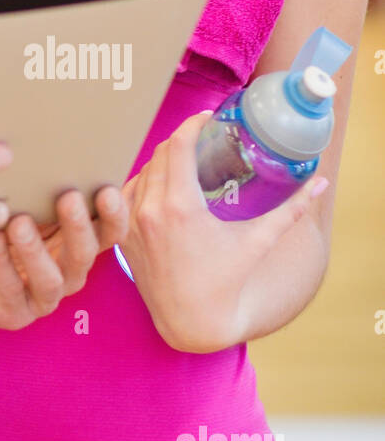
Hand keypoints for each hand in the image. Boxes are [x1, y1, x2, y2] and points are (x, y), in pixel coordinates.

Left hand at [0, 184, 127, 327]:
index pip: (108, 231)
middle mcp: (66, 272)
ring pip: (52, 280)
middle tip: (68, 197)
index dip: (113, 214)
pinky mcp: (13, 313)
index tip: (107, 189)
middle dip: (79, 227)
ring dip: (36, 250)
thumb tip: (50, 137)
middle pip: (85, 255)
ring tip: (19, 222)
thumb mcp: (16, 192)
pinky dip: (2, 264)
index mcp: (76, 241)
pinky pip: (12, 291)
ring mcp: (41, 297)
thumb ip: (39, 178)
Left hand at [119, 110, 328, 353]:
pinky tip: (160, 185)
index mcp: (180, 206)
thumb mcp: (257, 243)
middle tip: (200, 137)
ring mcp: (130, 222)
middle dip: (180, 141)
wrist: (192, 322)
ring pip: (141, 172)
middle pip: (159, 154)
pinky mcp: (122, 234)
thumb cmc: (226, 282)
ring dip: (161, 161)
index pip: (178, 145)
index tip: (206, 117)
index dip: (192, 124)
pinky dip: (142, 183)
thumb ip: (289, 211)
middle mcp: (149, 209)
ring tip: (183, 161)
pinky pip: (127, 194)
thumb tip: (319, 185)